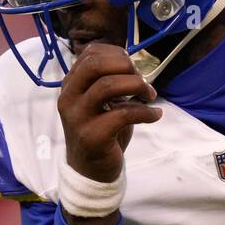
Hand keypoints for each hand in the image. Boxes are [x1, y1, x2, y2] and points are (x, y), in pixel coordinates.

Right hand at [57, 43, 160, 182]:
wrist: (90, 171)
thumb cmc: (101, 131)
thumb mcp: (102, 102)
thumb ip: (110, 81)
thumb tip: (133, 63)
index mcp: (71, 85)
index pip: (90, 54)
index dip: (117, 54)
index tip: (133, 67)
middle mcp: (69, 97)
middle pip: (95, 65)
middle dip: (125, 66)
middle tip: (142, 80)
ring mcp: (78, 117)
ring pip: (107, 86)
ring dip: (137, 86)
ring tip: (151, 96)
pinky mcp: (92, 136)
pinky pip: (124, 114)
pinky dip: (146, 112)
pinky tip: (155, 115)